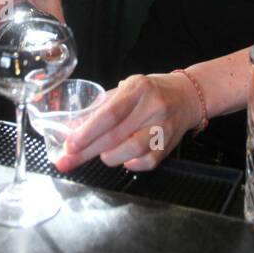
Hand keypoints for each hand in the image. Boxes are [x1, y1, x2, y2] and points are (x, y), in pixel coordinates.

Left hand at [55, 72, 202, 172]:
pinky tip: (123, 159)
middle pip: (116, 135)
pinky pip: (147, 162)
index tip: (69, 144)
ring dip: (110, 157)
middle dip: (87, 151)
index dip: (88, 131)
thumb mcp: (125, 91)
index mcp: (138, 88)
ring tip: (102, 155)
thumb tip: (69, 127)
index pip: (110, 113)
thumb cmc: (149, 93)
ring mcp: (163, 127)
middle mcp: (153, 106)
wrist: (187, 97)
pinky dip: (130, 164)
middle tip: (67, 160)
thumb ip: (99, 109)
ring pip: (132, 150)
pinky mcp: (170, 144)